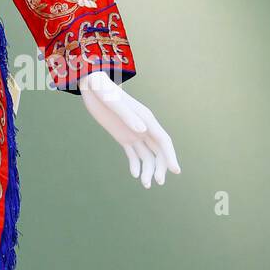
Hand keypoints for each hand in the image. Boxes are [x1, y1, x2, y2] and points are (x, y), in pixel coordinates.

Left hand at [78, 70, 180, 187]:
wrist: (93, 85)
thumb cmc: (105, 91)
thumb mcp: (114, 102)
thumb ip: (127, 115)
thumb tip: (143, 130)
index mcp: (146, 118)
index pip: (163, 140)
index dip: (170, 155)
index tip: (176, 170)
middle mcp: (143, 127)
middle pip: (158, 151)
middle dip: (160, 167)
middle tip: (157, 182)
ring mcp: (134, 132)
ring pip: (146, 155)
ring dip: (148, 170)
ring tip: (145, 184)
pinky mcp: (123, 136)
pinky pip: (133, 153)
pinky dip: (135, 164)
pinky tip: (134, 174)